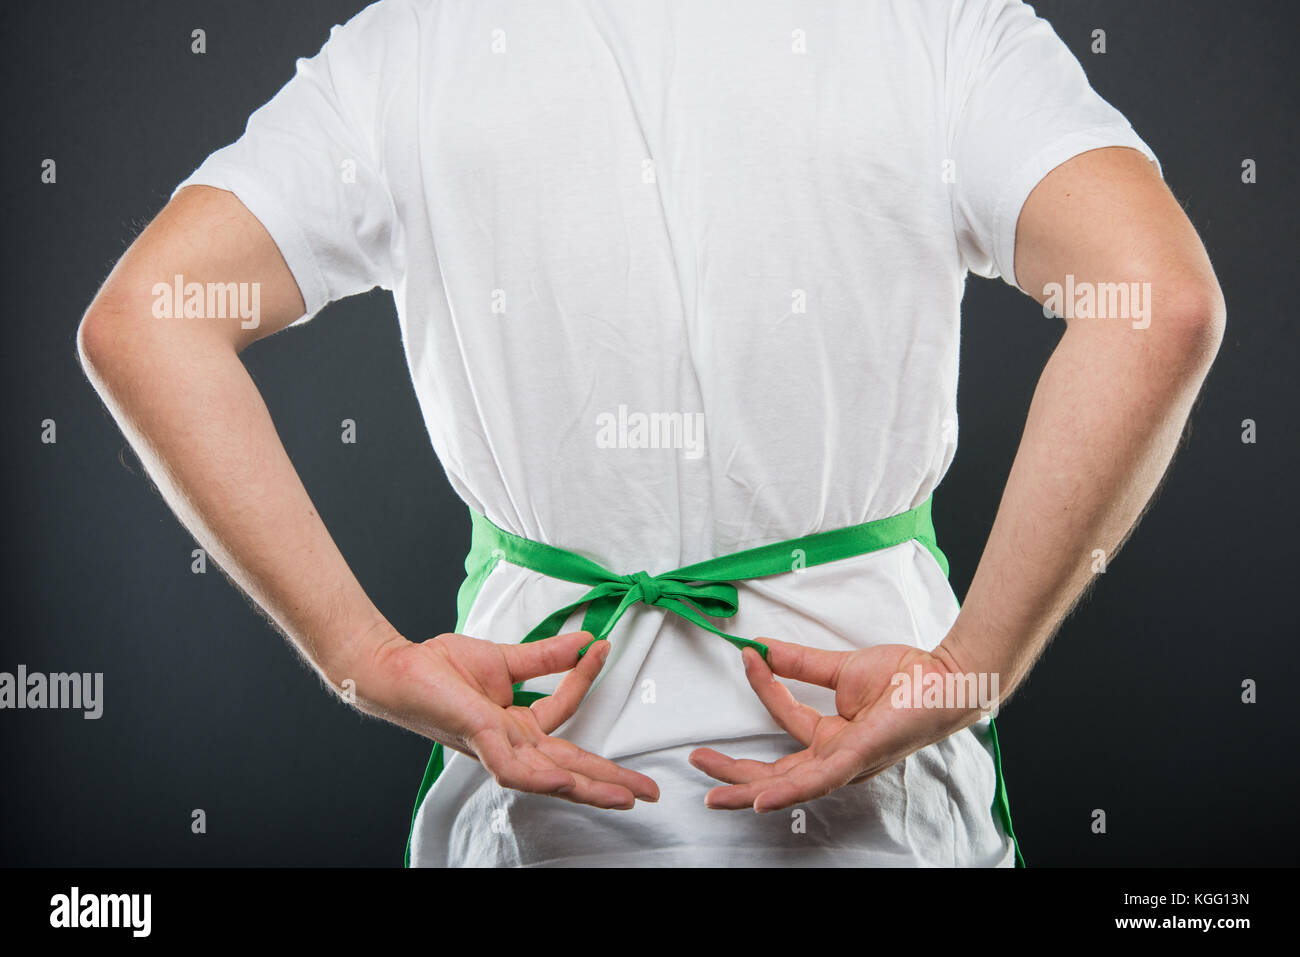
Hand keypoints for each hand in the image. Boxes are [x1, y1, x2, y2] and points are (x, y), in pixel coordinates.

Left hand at [365, 630, 658, 809]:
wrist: (396, 666)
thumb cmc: (438, 666)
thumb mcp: (504, 658)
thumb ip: (546, 656)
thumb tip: (585, 641)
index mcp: (516, 725)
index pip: (566, 711)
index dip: (587, 679)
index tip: (602, 647)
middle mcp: (510, 743)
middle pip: (570, 766)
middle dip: (610, 780)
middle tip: (647, 791)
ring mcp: (496, 747)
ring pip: (550, 776)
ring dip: (589, 788)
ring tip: (623, 797)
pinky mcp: (480, 740)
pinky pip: (514, 768)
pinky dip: (541, 778)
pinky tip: (565, 783)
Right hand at [690, 637, 989, 811]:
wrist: (944, 676)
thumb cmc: (906, 676)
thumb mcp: (841, 668)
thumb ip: (799, 663)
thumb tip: (762, 648)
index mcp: (833, 738)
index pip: (784, 719)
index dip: (762, 688)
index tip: (747, 656)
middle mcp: (836, 757)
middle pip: (775, 772)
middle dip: (733, 772)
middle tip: (699, 762)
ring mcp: (845, 763)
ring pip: (787, 785)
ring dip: (746, 790)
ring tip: (715, 794)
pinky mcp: (856, 759)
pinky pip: (816, 781)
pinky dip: (786, 793)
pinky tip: (760, 801)